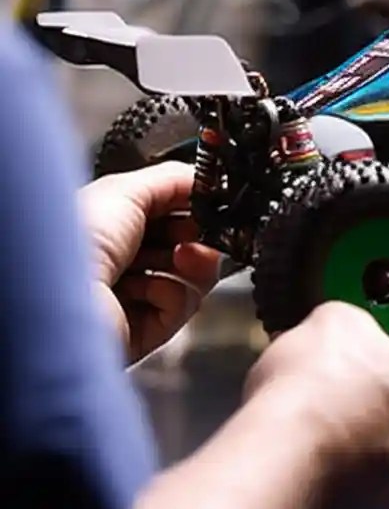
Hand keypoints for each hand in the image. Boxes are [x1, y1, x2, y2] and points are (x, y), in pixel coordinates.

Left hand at [79, 162, 223, 362]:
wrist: (60, 300)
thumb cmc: (73, 243)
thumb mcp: (124, 190)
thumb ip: (173, 179)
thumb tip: (208, 181)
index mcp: (109, 224)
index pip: (166, 212)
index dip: (191, 207)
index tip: (208, 203)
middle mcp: (120, 259)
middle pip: (185, 244)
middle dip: (198, 235)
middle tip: (199, 232)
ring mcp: (134, 296)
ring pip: (192, 278)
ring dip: (194, 265)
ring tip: (181, 258)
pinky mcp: (145, 328)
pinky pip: (183, 307)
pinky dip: (177, 295)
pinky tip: (154, 290)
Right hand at [243, 302, 388, 508]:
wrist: (279, 457)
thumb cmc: (317, 386)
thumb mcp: (336, 322)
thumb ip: (363, 328)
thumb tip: (355, 335)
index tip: (385, 363)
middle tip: (351, 393)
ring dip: (372, 445)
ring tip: (324, 426)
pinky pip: (367, 490)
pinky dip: (347, 477)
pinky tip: (314, 457)